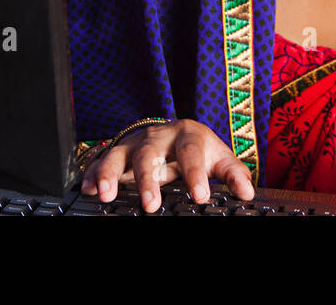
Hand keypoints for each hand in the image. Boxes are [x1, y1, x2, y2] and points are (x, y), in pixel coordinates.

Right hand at [81, 119, 254, 211]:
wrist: (177, 130)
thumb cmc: (199, 149)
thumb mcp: (218, 158)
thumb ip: (233, 174)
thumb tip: (248, 193)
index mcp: (188, 136)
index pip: (191, 153)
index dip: (195, 174)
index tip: (200, 195)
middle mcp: (158, 136)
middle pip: (150, 154)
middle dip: (148, 180)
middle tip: (150, 205)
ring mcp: (135, 142)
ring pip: (120, 154)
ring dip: (111, 174)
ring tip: (107, 195)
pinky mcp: (118, 151)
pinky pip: (101, 160)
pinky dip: (92, 174)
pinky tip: (88, 190)